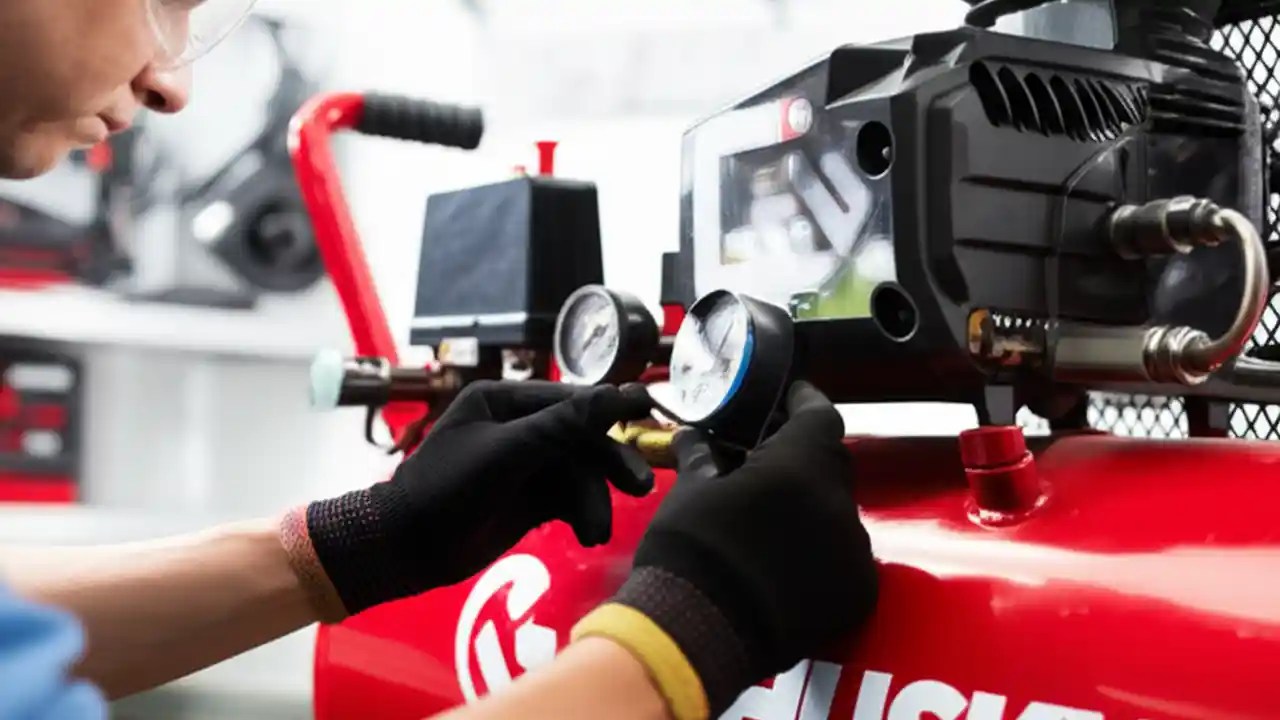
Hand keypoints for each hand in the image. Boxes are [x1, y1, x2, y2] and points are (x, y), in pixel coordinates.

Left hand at [284, 380, 655, 619]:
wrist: (406, 549)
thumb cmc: (448, 487)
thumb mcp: (508, 452)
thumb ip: (565, 425)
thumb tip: (622, 393)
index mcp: (503, 401)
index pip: (569, 400)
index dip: (609, 410)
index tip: (650, 412)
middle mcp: (517, 428)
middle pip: (579, 439)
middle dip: (607, 465)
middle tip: (640, 487)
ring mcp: (524, 465)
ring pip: (577, 474)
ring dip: (591, 502)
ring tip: (594, 533)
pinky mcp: (529, 500)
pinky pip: (568, 499)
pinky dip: (581, 514)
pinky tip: (587, 534)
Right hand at [572, 381, 876, 717]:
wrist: (697, 632)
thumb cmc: (689, 553)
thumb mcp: (688, 493)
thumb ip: (702, 458)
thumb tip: (694, 439)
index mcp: (799, 466)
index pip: (820, 415)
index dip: (805, 403)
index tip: (791, 399)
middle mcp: (838, 503)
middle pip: (832, 463)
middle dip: (805, 458)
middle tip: (770, 461)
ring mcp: (853, 551)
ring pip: (840, 512)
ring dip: (813, 507)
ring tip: (774, 518)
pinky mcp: (858, 593)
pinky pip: (846, 557)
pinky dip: (823, 552)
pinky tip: (788, 561)